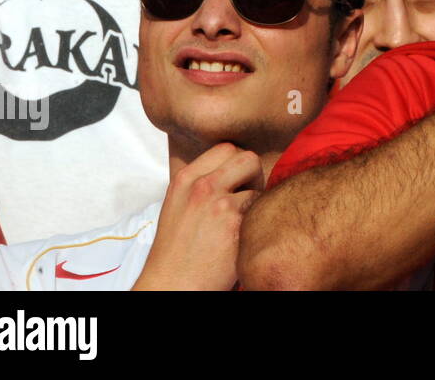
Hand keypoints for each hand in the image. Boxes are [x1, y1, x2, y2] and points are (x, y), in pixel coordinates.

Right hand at [133, 143, 262, 290]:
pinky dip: (258, 222)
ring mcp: (219, 204)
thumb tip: (232, 168)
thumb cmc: (177, 251)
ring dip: (257, 203)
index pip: (226, 148)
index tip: (236, 181)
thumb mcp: (178, 205)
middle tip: (247, 197)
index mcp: (184, 179)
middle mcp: (201, 187)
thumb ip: (201, 184)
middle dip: (254, 175)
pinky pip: (262, 210)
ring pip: (259, 187)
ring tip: (241, 222)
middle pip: (248, 158)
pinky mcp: (235, 225)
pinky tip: (244, 235)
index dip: (237, 163)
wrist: (173, 284)